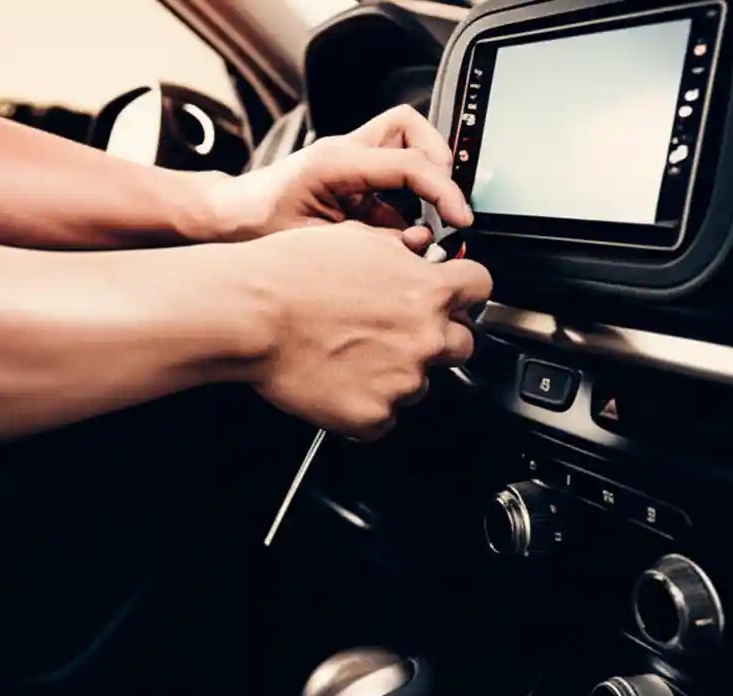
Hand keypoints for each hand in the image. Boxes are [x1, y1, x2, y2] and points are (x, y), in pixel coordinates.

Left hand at [203, 105, 472, 249]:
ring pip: (406, 149)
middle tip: (448, 203)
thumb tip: (417, 246)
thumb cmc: (254, 227)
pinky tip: (396, 239)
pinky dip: (404, 208)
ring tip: (424, 225)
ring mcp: (348, 163)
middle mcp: (345, 152)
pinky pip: (391, 184)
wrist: (225, 219)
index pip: (408, 162)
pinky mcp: (350, 181)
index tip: (460, 217)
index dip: (443, 190)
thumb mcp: (315, 244)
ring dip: (423, 184)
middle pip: (412, 129)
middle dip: (439, 162)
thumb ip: (370, 244)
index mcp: (336, 162)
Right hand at [236, 222, 491, 438]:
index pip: (480, 289)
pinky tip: (340, 380)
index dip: (462, 292)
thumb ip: (402, 253)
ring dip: (398, 372)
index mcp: (428, 291)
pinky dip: (368, 405)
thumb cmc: (291, 272)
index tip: (451, 296)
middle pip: (461, 343)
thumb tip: (418, 255)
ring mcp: (403, 382)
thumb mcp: (359, 240)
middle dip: (435, 336)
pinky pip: (386, 417)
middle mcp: (426, 338)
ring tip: (352, 353)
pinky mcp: (374, 415)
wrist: (252, 314)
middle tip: (393, 331)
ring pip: (421, 383)